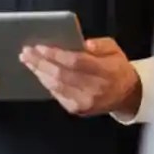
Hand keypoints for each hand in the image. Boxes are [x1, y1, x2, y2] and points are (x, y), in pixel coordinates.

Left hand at [19, 38, 140, 117]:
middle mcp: (94, 89)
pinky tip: (39, 73)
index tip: (39, 47)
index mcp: (105, 71)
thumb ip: (100, 45)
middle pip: (61, 75)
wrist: (127, 94)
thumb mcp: (114, 49)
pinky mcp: (77, 109)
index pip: (76, 62)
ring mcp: (85, 102)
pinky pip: (57, 94)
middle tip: (26, 52)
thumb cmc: (116, 67)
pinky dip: (46, 82)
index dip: (55, 55)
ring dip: (39, 72)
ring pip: (56, 86)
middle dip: (40, 62)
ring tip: (28, 61)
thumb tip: (84, 44)